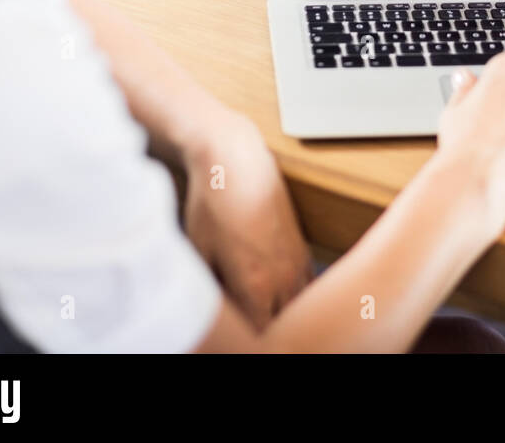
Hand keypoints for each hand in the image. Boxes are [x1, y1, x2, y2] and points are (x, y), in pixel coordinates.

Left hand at [183, 114, 312, 328]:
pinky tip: (277, 300)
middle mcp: (285, 278)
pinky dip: (294, 300)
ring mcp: (297, 262)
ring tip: (262, 320)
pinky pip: (306, 288)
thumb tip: (210, 317)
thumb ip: (209, 295)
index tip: (234, 339)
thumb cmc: (213, 205)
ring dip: (283, 318)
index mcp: (257, 286)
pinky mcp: (301, 248)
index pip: (259, 337)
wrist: (238, 161)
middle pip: (283, 326)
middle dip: (265, 334)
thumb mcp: (198, 255)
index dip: (246, 342)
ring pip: (299, 308)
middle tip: (244, 332)